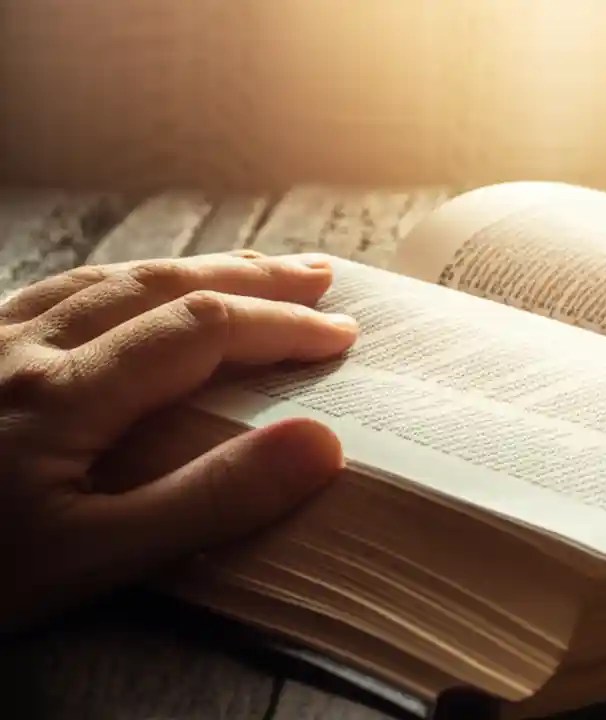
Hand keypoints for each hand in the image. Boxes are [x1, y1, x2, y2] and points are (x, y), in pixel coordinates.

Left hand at [0, 250, 357, 629]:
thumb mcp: (88, 561)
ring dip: (192, 269)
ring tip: (251, 269)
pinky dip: (120, 282)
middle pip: (160, 285)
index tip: (343, 334)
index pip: (201, 332)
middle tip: (320, 275)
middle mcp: (24, 349)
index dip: (280, 325)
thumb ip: (207, 502)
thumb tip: (320, 445)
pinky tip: (131, 291)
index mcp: (63, 395)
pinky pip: (53, 292)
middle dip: (251, 276)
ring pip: (106, 279)